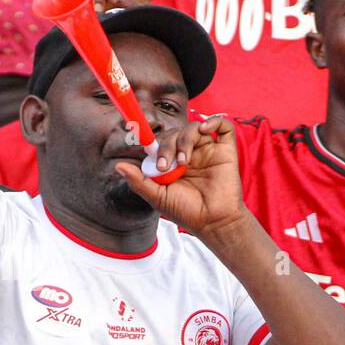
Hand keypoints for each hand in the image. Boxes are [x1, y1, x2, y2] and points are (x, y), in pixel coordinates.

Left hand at [115, 115, 247, 237]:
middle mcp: (191, 154)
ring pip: (194, 128)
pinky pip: (223, 125)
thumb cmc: (188, 212)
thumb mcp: (158, 198)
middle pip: (176, 133)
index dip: (153, 140)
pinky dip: (214, 121)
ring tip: (184, 161)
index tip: (142, 139)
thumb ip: (139, 181)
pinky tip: (205, 130)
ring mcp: (208, 151)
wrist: (214, 223)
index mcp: (174, 163)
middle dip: (167, 145)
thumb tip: (118, 166)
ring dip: (185, 139)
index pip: (162, 142)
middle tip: (166, 166)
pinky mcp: (226, 150)